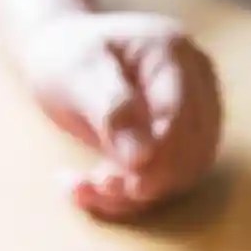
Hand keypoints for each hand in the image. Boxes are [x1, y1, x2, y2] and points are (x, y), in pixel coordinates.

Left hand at [20, 12, 221, 218]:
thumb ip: (112, 109)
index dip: (161, 155)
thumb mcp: (78, 74)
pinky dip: (125, 197)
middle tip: (95, 185)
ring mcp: (188, 115)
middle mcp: (194, 84)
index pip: (184, 115)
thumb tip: (143, 158)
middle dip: (148, 180)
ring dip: (133, 195)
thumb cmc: (66, 55)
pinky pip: (163, 182)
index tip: (129, 184)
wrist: (57, 53)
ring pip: (181, 174)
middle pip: (193, 150)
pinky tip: (84, 190)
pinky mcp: (173, 143)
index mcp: (173, 54)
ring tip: (82, 187)